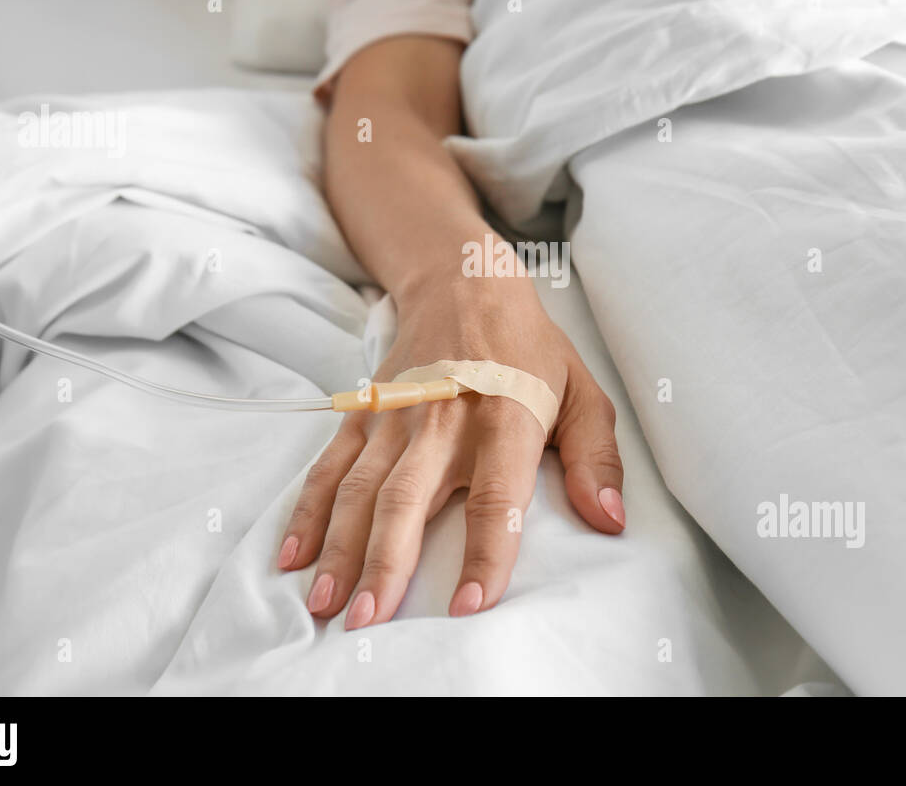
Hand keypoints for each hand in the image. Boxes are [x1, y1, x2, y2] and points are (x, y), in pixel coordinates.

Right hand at [276, 274, 624, 628]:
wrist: (464, 283)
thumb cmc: (530, 350)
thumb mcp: (583, 393)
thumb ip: (597, 458)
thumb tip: (610, 518)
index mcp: (505, 419)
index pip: (495, 499)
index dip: (484, 555)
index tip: (469, 608)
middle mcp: (443, 421)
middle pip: (408, 500)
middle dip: (385, 564)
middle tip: (368, 622)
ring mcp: (396, 418)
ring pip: (359, 489)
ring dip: (339, 548)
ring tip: (325, 603)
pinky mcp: (364, 414)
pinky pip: (329, 466)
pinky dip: (308, 511)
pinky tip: (294, 554)